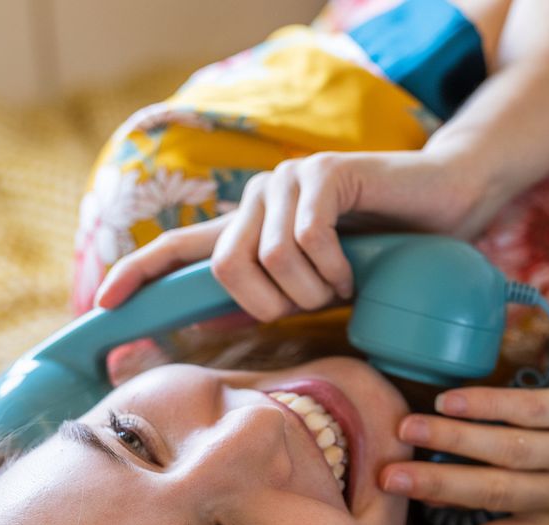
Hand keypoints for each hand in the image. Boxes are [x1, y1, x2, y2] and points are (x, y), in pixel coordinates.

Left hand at [93, 149, 486, 318]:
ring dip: (312, 290)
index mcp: (250, 228)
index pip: (179, 247)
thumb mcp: (324, 283)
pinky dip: (333, 268)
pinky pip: (306, 238)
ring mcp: (288, 181)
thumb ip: (278, 296)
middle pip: (226, 270)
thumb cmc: (388, 250)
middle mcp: (258, 198)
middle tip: (314, 305)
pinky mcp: (323, 173)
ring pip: (269, 260)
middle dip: (269, 305)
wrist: (444, 201)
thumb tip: (224, 328)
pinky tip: (355, 267)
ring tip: (343, 283)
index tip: (104, 305)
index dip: (138, 273)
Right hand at [381, 358, 548, 524]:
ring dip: (454, 441)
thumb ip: (493, 490)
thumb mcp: (542, 482)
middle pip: (498, 495)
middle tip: (387, 480)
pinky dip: (487, 405)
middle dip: (438, 487)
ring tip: (406, 429)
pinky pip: (532, 408)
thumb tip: (420, 494)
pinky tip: (449, 400)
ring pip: (512, 451)